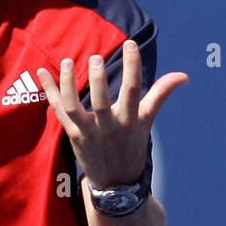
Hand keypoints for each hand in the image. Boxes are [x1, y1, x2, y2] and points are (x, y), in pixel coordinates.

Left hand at [36, 41, 187, 188]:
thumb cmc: (132, 144)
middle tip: (95, 58)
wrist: (115, 182)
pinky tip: (42, 71)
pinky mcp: (72, 134)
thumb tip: (183, 75)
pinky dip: (48, 91)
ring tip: (65, 61)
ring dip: (67, 84)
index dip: (133, 66)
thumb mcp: (147, 122)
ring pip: (73, 107)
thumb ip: (160, 95)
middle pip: (100, 101)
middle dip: (97, 79)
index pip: (134, 90)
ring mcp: (88, 131)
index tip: (130, 44)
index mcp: (130, 120)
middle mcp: (108, 126)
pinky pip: (57, 110)